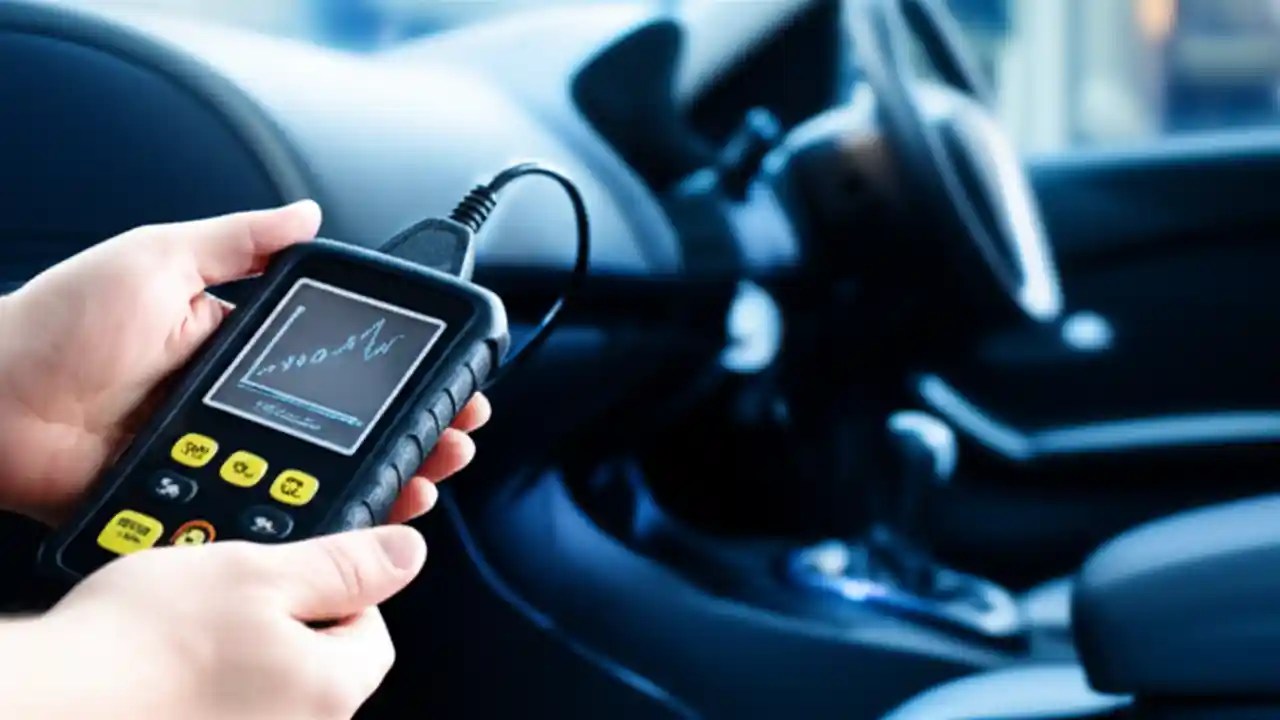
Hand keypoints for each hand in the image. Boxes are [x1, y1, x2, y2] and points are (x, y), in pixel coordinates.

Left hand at [0, 201, 488, 523]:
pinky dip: (319, 522)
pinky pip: (271, 517)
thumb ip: (235, 242)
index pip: (342, 363)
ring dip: (385, 480)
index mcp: (240, 346)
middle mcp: (244, 403)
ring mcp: (228, 455)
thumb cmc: (56, 324)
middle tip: (455, 437)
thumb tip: (306, 213)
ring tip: (427, 478)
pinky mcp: (201, 500)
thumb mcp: (155, 260)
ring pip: (322, 478)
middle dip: (415, 432)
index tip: (447, 382)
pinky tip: (361, 517)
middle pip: (350, 426)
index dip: (400, 375)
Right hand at [25, 526, 426, 719]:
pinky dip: (204, 692)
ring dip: (237, 658)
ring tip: (185, 636)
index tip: (288, 578)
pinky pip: (224, 711)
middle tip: (225, 602)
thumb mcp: (259, 571)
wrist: (47, 707)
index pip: (372, 633)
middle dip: (281, 626)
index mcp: (334, 690)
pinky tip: (167, 672)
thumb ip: (344, 565)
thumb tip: (408, 555)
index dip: (334, 593)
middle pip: (320, 666)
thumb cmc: (144, 645)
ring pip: (267, 690)